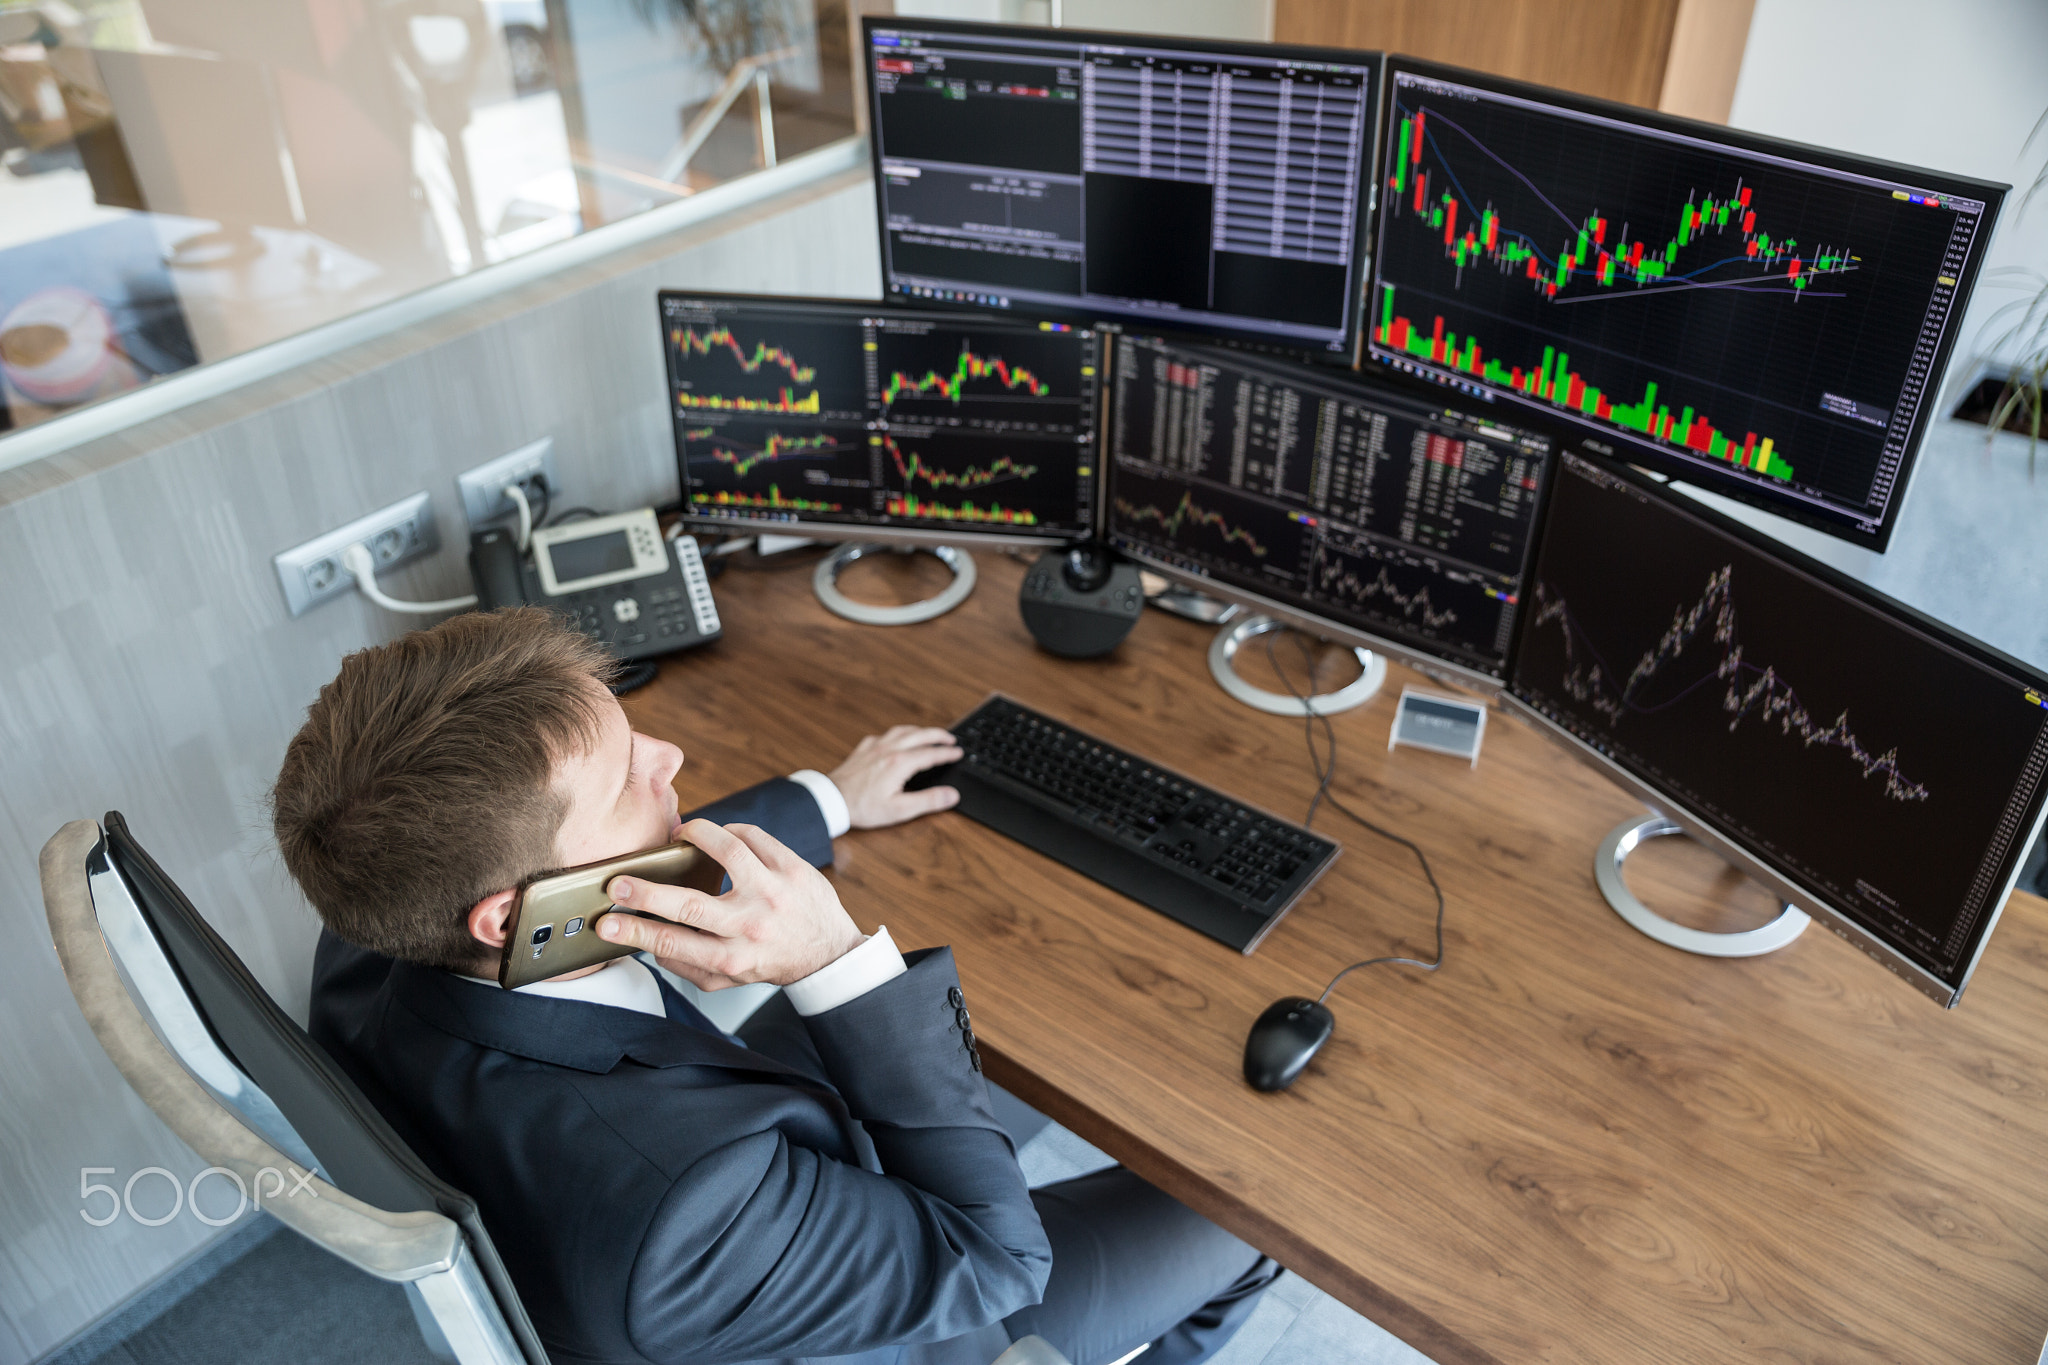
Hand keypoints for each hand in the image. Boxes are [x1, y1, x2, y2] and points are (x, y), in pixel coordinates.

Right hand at [597, 819, 862, 989]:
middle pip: (689, 905)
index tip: (607, 922)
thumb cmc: (770, 962)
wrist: (829, 953)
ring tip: (679, 834)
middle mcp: (750, 926)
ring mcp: (773, 894)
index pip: (673, 945)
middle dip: (646, 892)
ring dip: (695, 835)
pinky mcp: (792, 868)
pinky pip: (753, 836)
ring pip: (727, 851)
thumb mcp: (728, 980)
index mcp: (731, 958)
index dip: (634, 932)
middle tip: (618, 882)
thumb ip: (687, 967)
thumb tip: (647, 944)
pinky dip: (729, 830)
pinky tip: (718, 836)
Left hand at [829, 725, 963, 828]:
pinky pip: (885, 734)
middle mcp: (889, 749)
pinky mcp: (863, 749)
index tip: (958, 753)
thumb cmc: (862, 807)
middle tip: (950, 738)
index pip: (931, 754)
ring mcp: (874, 747)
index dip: (947, 753)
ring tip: (929, 733)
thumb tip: (951, 795)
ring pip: (902, 730)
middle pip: (920, 735)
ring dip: (919, 730)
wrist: (830, 800)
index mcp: (900, 763)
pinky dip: (898, 733)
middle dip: (938, 735)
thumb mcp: (900, 810)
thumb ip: (928, 801)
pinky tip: (897, 738)